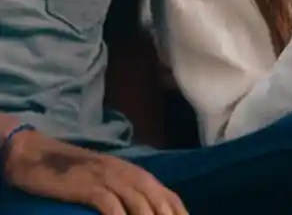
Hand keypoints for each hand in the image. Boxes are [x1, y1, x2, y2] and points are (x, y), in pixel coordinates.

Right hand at [2, 129, 186, 214]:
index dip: (180, 213)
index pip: (170, 196)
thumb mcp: (110, 178)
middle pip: (159, 202)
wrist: (39, 154)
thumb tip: (149, 209)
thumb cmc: (75, 172)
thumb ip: (130, 191)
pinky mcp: (89, 185)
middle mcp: (129, 174)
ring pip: (140, 204)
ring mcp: (110, 178)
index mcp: (137, 173)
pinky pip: (111, 205)